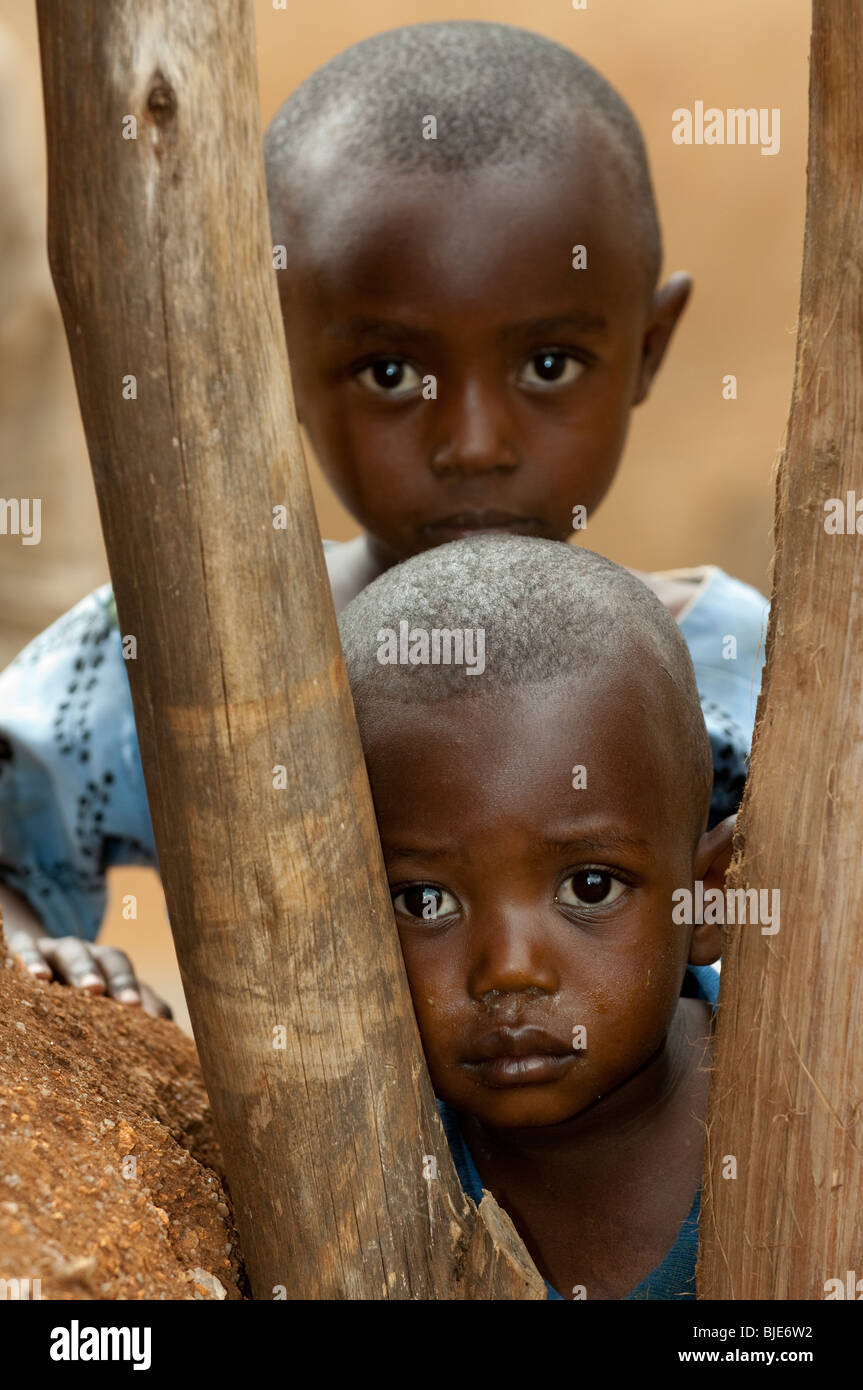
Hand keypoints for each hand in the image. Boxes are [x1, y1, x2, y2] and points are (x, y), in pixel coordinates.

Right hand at [8, 927, 171, 1018]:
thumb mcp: (102, 1006)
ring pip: (73, 952)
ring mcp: (56, 951)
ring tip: (91, 987)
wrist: (32, 969)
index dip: (141, 993)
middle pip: (110, 959)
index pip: (130, 975)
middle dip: (121, 979)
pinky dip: (33, 958)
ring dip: (84, 967)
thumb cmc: (74, 999)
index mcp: (111, 969)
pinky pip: (28, 948)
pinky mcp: (26, 948)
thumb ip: (136, 1015)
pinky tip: (37, 975)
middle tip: (130, 1003)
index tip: (148, 1016)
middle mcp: (88, 955)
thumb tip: (170, 1044)